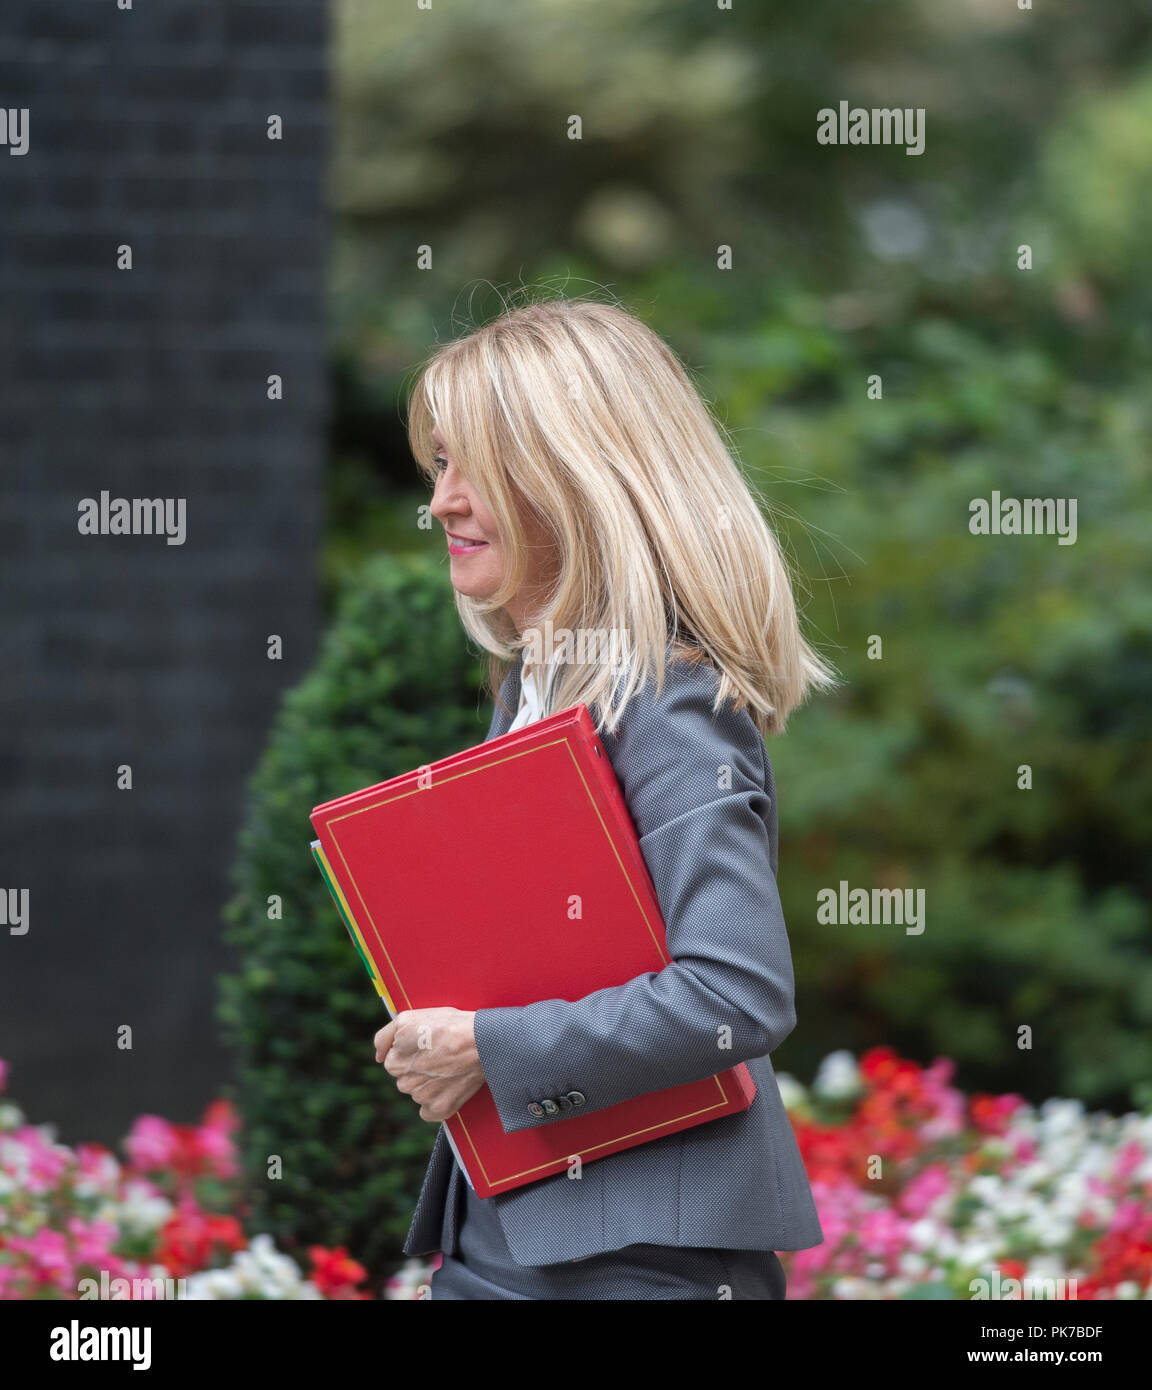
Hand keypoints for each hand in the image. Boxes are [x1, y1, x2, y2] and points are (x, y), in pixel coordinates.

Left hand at [374, 1007, 484, 1122]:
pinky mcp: (437, 1110)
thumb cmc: (449, 1025)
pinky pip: (429, 1110)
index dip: (412, 1051)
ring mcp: (420, 1098)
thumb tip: (377, 1057)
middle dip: (419, 1068)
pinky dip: (437, 1101)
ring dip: (429, 1084)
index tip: (428, 1045)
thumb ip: (384, 1037)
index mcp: (394, 1061)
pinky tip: (449, 1085)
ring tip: (449, 1067)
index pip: (395, 1060)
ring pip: (418, 1093)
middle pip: (406, 1078)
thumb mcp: (410, 1017)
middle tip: (440, 1055)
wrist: (482, 1042)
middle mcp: (403, 1082)